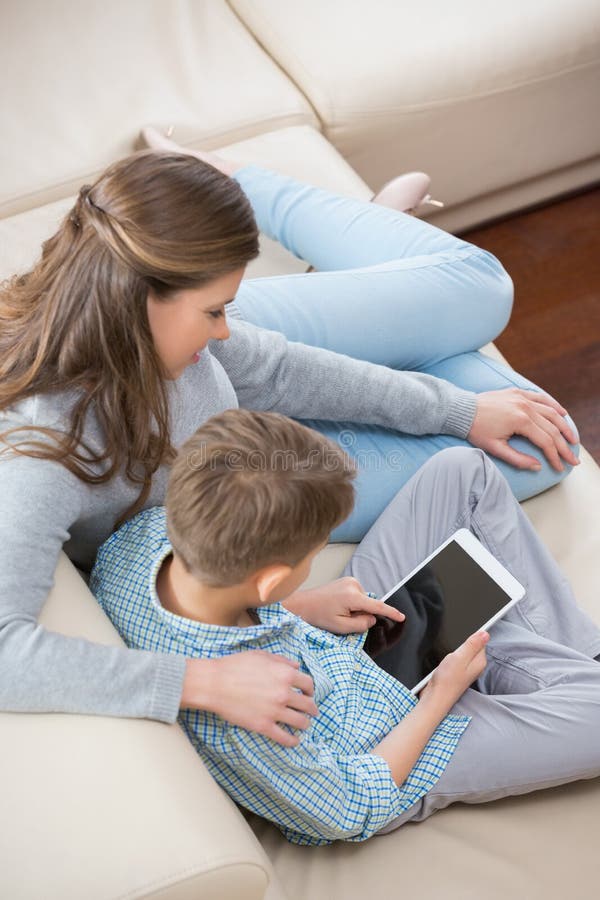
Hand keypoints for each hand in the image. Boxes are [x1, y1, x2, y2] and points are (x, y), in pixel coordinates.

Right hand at [181, 652, 317, 746]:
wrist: (215, 683)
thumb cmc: (235, 666)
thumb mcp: (261, 656)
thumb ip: (282, 660)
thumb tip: (296, 666)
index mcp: (285, 674)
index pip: (309, 684)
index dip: (310, 689)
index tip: (308, 693)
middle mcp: (284, 693)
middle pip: (308, 705)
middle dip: (311, 708)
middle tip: (311, 711)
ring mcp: (275, 711)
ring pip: (300, 722)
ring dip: (305, 724)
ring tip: (304, 724)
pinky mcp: (263, 726)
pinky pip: (284, 737)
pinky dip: (292, 740)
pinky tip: (294, 740)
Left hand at [285, 577, 404, 633]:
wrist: (303, 604)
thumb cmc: (319, 616)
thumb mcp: (341, 627)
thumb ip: (361, 625)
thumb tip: (372, 618)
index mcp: (352, 597)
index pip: (377, 606)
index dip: (391, 613)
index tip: (402, 616)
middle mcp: (353, 585)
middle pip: (369, 605)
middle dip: (361, 614)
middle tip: (343, 619)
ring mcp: (350, 581)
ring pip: (363, 601)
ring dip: (356, 609)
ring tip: (337, 611)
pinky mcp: (347, 580)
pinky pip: (357, 596)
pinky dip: (352, 603)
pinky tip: (338, 605)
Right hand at [420, 631, 488, 706]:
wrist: (436, 697)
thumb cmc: (447, 681)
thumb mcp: (460, 657)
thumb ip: (473, 644)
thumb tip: (485, 633)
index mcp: (479, 661)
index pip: (480, 640)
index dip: (470, 637)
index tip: (461, 641)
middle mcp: (475, 666)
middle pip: (471, 646)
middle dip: (460, 645)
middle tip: (453, 653)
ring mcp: (466, 670)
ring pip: (462, 652)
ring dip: (454, 652)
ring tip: (448, 660)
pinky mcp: (458, 672)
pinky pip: (456, 659)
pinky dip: (450, 658)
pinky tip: (445, 664)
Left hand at [468, 388, 578, 470]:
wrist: (462, 410)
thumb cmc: (476, 430)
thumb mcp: (494, 448)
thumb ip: (517, 459)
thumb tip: (538, 466)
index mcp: (520, 421)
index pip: (545, 442)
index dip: (555, 456)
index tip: (559, 467)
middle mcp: (525, 407)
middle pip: (552, 429)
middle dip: (564, 446)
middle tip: (573, 459)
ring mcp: (522, 398)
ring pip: (551, 413)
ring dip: (564, 427)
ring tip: (572, 439)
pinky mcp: (518, 392)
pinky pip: (541, 398)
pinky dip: (554, 405)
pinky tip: (562, 413)